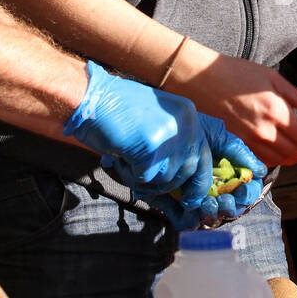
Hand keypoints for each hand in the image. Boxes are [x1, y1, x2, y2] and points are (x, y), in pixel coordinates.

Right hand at [63, 61, 211, 198]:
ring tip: (127, 160)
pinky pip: (144, 178)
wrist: (92, 98)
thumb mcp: (157, 120)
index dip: (198, 182)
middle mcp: (185, 123)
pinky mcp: (151, 147)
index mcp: (189, 115)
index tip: (190, 199)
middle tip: (150, 182)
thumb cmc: (118, 111)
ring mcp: (170, 135)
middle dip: (172, 186)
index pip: (204, 157)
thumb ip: (174, 144)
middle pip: (190, 171)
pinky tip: (120, 157)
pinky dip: (130, 174)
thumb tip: (183, 180)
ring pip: (166, 179)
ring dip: (145, 178)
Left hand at [147, 114, 266, 229]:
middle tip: (224, 199)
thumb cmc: (183, 128)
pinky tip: (191, 208)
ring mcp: (191, 198)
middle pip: (230, 209)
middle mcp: (211, 188)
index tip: (242, 191)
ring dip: (212, 213)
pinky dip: (190, 219)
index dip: (247, 194)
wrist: (149, 129)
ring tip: (207, 201)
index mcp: (224, 172)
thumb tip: (261, 171)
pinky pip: (185, 222)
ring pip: (209, 218)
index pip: (244, 190)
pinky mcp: (171, 205)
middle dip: (231, 207)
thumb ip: (237, 151)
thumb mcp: (214, 134)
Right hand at [174, 53, 296, 167]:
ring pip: (280, 159)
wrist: (200, 80)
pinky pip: (262, 159)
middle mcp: (265, 130)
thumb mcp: (271, 76)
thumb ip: (295, 94)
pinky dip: (275, 159)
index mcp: (277, 111)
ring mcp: (250, 140)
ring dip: (294, 158)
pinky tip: (279, 153)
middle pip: (296, 153)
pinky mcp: (237, 144)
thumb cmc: (234, 72)